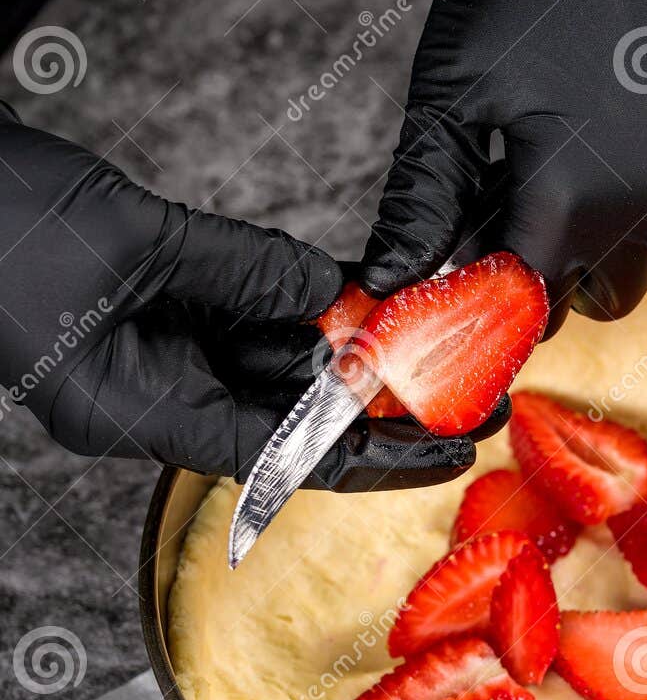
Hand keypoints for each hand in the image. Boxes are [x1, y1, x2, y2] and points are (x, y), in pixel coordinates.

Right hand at [0, 107, 496, 489]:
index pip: (281, 456)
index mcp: (131, 410)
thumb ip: (238, 269)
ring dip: (340, 346)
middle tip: (463, 385)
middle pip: (287, 415)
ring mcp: (145, 354)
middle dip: (373, 399)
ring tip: (426, 331)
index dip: (375, 458)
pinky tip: (354, 289)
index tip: (450, 452)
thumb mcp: (130, 240)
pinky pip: (239, 319)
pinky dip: (294, 305)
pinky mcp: (146, 310)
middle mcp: (145, 395)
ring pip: (268, 364)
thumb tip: (328, 291)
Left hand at [361, 0, 646, 330]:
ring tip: (603, 155)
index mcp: (569, 194)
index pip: (542, 306)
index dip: (515, 293)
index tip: (503, 265)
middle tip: (549, 199)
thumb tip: (388, 279)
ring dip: (634, 233)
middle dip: (577, 266)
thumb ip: (423, 199)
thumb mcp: (456, 89)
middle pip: (614, 294)